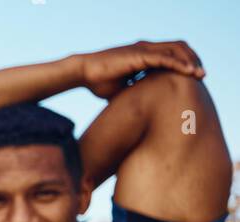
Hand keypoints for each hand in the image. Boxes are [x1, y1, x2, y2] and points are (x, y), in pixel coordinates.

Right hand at [75, 40, 203, 99]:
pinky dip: (180, 64)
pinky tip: (190, 72)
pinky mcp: (140, 54)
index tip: (192, 78)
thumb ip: (134, 94)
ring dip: (190, 61)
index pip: (171, 54)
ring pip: (176, 50)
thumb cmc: (98, 82)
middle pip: (178, 49)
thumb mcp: (122, 90)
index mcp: (143, 55)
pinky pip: (166, 57)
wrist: (83, 73)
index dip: (184, 64)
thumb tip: (140, 110)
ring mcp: (144, 50)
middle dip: (192, 61)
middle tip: (201, 75)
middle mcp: (146, 48)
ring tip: (200, 74)